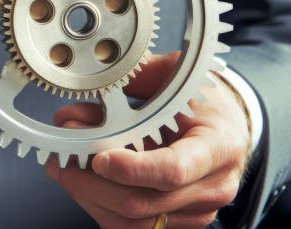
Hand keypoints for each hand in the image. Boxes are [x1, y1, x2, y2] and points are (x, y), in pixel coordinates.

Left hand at [45, 52, 250, 227]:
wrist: (228, 127)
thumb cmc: (202, 101)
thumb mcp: (176, 78)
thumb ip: (130, 84)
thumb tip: (80, 105)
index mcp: (218, 146)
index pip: (174, 169)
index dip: (132, 168)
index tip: (99, 158)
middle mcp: (212, 187)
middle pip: (143, 201)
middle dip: (92, 181)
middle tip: (62, 155)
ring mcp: (196, 211)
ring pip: (132, 220)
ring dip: (88, 195)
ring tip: (62, 167)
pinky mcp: (177, 222)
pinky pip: (131, 226)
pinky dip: (98, 206)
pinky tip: (81, 182)